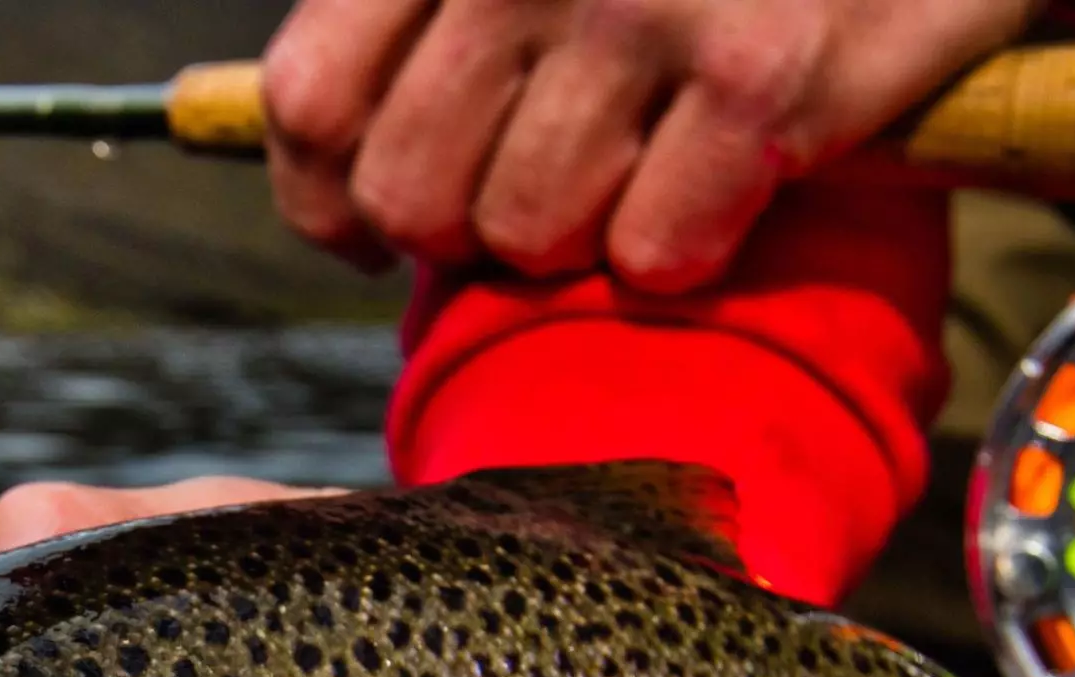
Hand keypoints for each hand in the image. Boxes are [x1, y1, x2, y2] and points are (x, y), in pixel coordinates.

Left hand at [259, 0, 1045, 289]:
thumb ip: (428, 15)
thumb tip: (326, 161)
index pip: (314, 100)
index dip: (328, 198)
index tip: (369, 228)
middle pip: (411, 196)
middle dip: (468, 231)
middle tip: (545, 193)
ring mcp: (643, 9)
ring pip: (527, 236)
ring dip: (587, 235)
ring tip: (649, 162)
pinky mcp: (761, 75)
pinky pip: (654, 254)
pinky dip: (690, 245)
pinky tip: (728, 177)